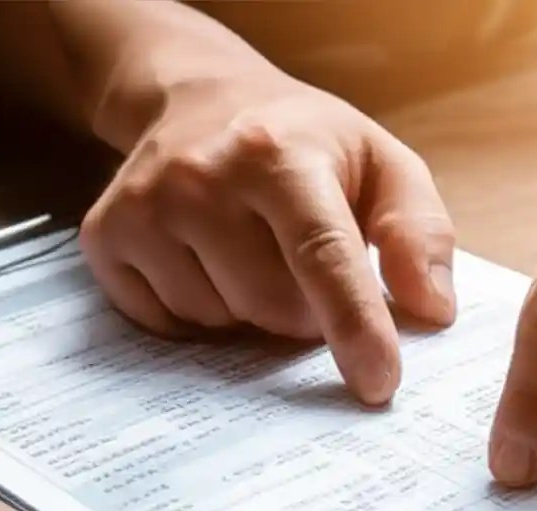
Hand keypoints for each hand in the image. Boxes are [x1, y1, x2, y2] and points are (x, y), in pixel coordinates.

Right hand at [80, 67, 456, 404]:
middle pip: (271, 306)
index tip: (379, 385)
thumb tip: (431, 312)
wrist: (198, 98)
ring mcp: (144, 208)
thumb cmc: (302, 142)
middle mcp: (201, 176)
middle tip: (302, 266)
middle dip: (303, 311)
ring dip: (248, 311)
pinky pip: (166, 325)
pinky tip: (205, 261)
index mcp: (279, 154)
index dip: (354, 325)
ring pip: (218, 322)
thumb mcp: (380, 161)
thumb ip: (418, 231)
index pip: (322, 254)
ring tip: (249, 251)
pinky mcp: (105, 237)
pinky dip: (199, 312)